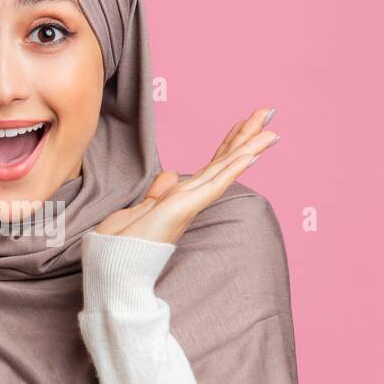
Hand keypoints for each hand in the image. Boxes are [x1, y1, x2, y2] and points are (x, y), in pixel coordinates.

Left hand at [94, 107, 279, 244]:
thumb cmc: (120, 246)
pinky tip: (251, 155)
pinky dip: (233, 169)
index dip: (229, 144)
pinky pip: (214, 185)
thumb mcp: (136, 210)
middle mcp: (189, 199)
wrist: (112, 270)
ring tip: (271, 130)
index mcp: (180, 198)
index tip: (244, 123)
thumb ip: (157, 193)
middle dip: (246, 136)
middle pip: (223, 161)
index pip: (210, 165)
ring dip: (249, 147)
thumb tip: (170, 176)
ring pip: (225, 169)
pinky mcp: (183, 209)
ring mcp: (189, 204)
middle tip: (268, 113)